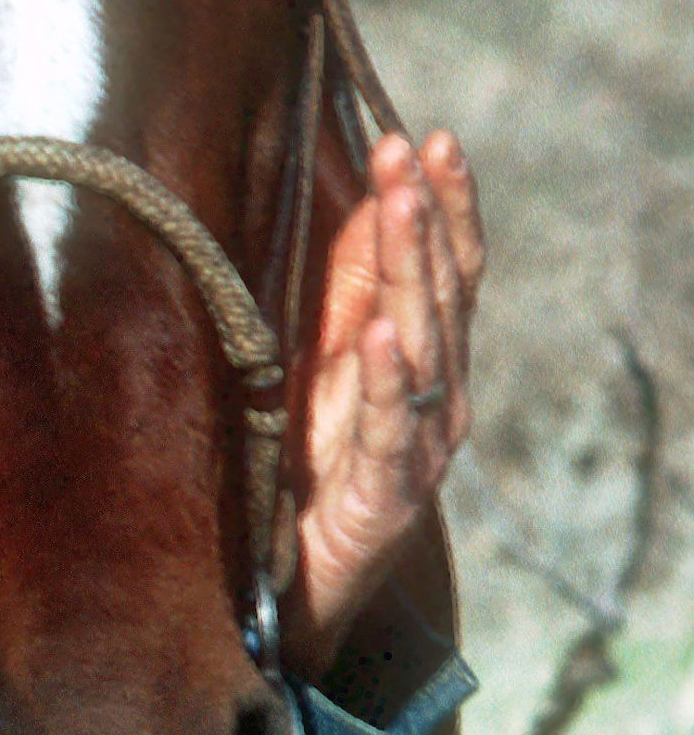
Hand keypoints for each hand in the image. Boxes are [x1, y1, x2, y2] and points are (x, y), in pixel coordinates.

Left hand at [286, 127, 483, 672]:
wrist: (290, 597)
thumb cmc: (306, 473)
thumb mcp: (323, 368)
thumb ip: (349, 294)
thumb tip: (369, 202)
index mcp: (423, 362)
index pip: (445, 269)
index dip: (441, 204)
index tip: (423, 138)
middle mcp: (436, 397)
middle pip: (438, 293)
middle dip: (423, 216)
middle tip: (408, 149)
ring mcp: (419, 448)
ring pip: (424, 346)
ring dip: (412, 271)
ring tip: (402, 206)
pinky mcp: (386, 498)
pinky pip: (391, 431)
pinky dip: (387, 380)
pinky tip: (382, 334)